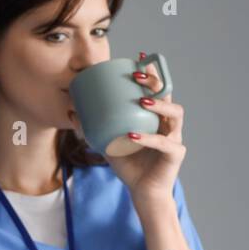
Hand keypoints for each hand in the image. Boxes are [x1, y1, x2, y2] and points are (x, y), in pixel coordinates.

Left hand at [105, 52, 185, 210]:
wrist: (142, 192)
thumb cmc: (128, 165)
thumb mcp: (107, 143)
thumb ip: (93, 128)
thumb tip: (72, 113)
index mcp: (156, 117)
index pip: (157, 89)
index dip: (151, 72)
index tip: (140, 57)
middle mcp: (169, 124)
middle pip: (169, 94)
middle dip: (155, 82)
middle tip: (137, 75)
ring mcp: (175, 137)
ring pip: (175, 114)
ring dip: (160, 104)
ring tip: (142, 100)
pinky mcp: (176, 154)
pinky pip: (164, 143)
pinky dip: (148, 139)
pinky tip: (133, 135)